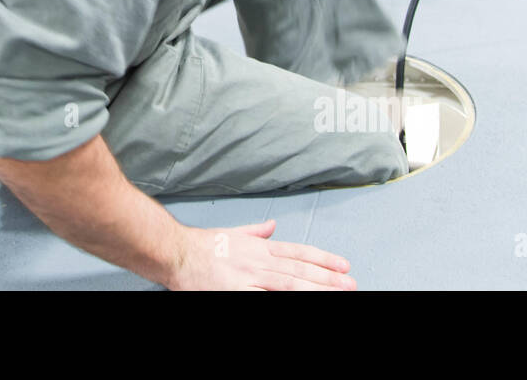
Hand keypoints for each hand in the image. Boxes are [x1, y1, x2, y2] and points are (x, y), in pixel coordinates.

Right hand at [169, 219, 357, 290]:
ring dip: (316, 288)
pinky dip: (284, 299)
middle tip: (350, 284)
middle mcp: (260, 261)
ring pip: (290, 284)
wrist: (177, 252)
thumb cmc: (201, 245)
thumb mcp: (233, 233)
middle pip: (301, 271)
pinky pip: (266, 297)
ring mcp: (251, 277)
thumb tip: (272, 225)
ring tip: (337, 293)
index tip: (343, 265)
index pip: (299, 253)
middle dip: (328, 278)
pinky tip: (300, 301)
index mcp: (260, 248)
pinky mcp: (239, 291)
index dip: (323, 259)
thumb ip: (255, 231)